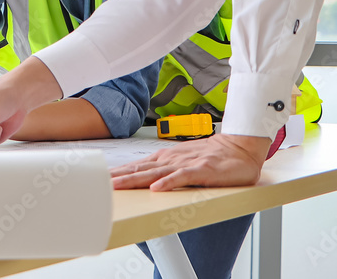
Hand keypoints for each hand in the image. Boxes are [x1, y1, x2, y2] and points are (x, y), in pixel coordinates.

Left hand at [110, 133, 271, 189]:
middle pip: (139, 170)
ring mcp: (184, 164)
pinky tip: (156, 188)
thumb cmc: (209, 156)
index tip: (98, 179)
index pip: (135, 167)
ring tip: (117, 186)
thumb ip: (163, 169)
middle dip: (118, 177)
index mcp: (163, 158)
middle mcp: (169, 159)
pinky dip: (168, 183)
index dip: (117, 173)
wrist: (237, 148)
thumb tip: (141, 179)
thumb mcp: (180, 162)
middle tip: (98, 184)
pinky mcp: (200, 170)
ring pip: (154, 173)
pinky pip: (181, 178)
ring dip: (134, 180)